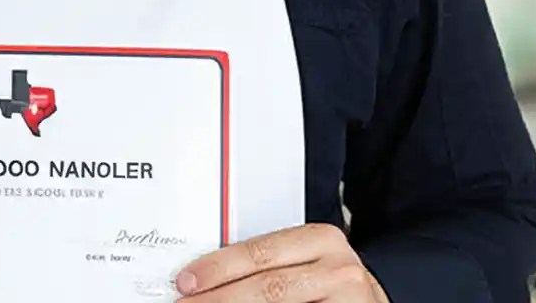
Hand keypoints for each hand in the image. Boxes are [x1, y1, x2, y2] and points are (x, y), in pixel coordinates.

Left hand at [175, 223, 388, 302]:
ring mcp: (350, 299)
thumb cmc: (328, 284)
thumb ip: (263, 264)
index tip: (186, 282)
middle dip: (220, 299)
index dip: (217, 269)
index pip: (259, 254)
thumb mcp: (301, 262)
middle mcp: (339, 268)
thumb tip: (204, 278)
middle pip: (267, 287)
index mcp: (320, 239)